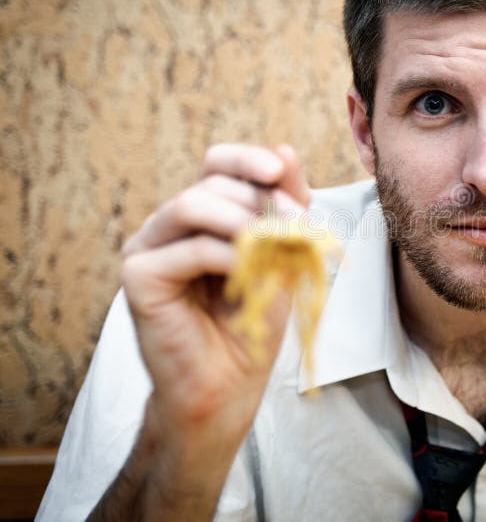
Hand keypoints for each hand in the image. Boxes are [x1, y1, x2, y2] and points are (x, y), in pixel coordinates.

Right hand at [121, 143, 310, 467]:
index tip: (279, 170)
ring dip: (240, 219)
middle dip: (259, 199)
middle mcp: (170, 226)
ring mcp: (148, 249)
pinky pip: (186, 249)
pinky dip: (226, 255)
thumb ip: (284, 207)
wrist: (229, 386)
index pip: (217, 164)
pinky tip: (248, 273)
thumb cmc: (254, 321)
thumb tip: (286, 151)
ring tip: (270, 242)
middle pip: (210, 183)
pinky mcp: (138, 278)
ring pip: (190, 205)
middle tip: (297, 225)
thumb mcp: (282, 255)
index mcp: (203, 216)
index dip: (248, 159)